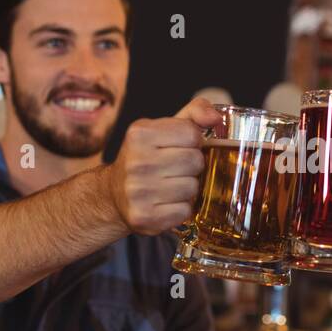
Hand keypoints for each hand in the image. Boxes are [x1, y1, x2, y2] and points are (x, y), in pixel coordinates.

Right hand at [105, 97, 222, 235]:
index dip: (193, 142)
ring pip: (192, 187)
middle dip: (192, 166)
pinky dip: (181, 208)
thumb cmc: (146, 157)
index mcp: (140, 134)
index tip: (180, 147)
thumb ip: (194, 113)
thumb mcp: (163, 128)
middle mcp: (135, 162)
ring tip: (171, 185)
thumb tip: (216, 117)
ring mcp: (138, 192)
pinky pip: (184, 211)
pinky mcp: (144, 217)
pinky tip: (166, 203)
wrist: (114, 194)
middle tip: (176, 169)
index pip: (192, 134)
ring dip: (188, 188)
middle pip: (195, 161)